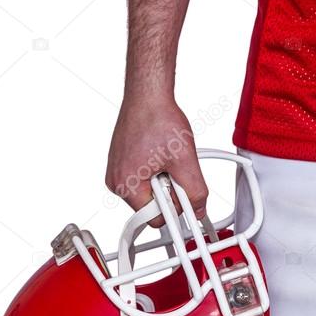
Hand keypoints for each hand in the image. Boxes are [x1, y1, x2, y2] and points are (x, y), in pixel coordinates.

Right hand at [106, 95, 207, 225]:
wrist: (148, 95)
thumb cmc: (158, 119)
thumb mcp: (185, 160)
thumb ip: (195, 191)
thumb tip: (199, 210)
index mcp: (126, 185)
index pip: (155, 219)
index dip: (175, 209)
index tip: (186, 197)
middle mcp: (116, 181)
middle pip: (151, 206)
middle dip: (169, 191)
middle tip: (176, 168)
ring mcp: (118, 171)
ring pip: (149, 191)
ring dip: (164, 180)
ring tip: (167, 157)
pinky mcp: (122, 162)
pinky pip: (144, 178)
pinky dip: (157, 171)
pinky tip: (161, 154)